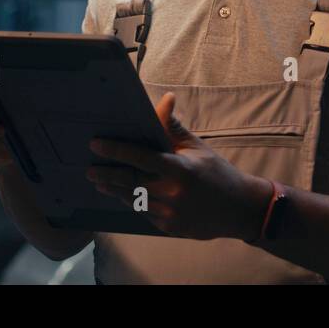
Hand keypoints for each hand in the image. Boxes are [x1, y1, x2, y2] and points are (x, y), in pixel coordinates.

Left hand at [86, 92, 272, 239]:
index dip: (116, 150)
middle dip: (106, 174)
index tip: (96, 144)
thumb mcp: (197, 148)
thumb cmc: (217, 173)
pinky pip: (144, 213)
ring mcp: (170, 213)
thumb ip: (173, 127)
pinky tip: (121, 194)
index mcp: (180, 170)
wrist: (238, 210)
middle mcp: (172, 193)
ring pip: (133, 200)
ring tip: (99, 181)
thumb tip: (163, 100)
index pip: (140, 157)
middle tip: (89, 169)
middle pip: (129, 182)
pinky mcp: (169, 227)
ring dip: (114, 190)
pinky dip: (131, 202)